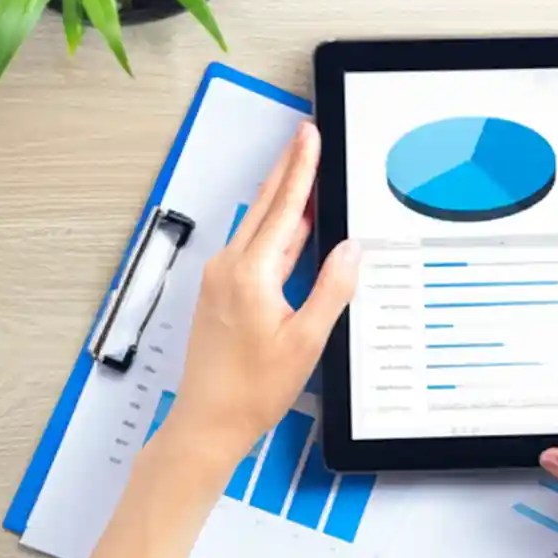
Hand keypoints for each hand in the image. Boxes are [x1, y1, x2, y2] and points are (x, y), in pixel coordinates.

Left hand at [169, 121, 359, 457]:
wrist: (208, 421)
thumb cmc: (252, 389)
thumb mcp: (307, 341)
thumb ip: (331, 289)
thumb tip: (350, 250)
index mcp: (251, 274)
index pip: (284, 208)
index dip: (301, 168)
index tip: (309, 137)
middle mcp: (229, 269)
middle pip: (266, 206)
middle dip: (289, 169)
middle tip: (305, 137)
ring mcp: (221, 279)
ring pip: (260, 227)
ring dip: (284, 199)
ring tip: (305, 173)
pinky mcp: (221, 293)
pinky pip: (254, 248)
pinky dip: (276, 230)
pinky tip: (291, 228)